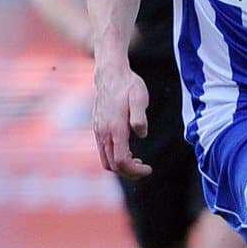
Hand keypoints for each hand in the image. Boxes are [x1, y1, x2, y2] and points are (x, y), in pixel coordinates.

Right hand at [92, 62, 152, 178]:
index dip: (135, 171)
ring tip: (137, 162)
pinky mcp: (97, 129)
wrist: (110, 74)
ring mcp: (99, 131)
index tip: (149, 169)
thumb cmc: (128, 85)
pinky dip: (115, 158)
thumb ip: (140, 117)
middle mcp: (104, 133)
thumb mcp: (140, 98)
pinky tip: (128, 151)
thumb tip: (141, 134)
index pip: (121, 161)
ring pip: (106, 161)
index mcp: (115, 128)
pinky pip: (104, 152)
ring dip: (121, 166)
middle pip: (113, 166)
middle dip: (129, 173)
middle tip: (145, 169)